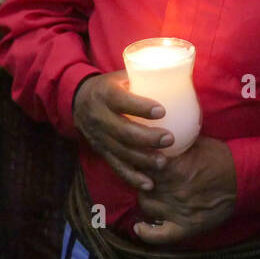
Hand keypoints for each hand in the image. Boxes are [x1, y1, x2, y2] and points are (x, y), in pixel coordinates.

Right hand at [72, 71, 172, 190]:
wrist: (78, 101)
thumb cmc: (111, 86)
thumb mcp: (122, 76)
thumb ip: (144, 77)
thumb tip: (181, 74)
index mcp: (105, 94)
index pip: (121, 100)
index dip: (140, 106)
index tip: (161, 111)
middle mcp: (99, 116)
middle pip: (122, 130)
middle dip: (147, 138)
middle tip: (169, 139)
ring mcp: (99, 137)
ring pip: (120, 151)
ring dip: (142, 159)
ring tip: (163, 162)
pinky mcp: (102, 151)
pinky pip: (116, 167)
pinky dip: (132, 177)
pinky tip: (149, 184)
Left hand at [133, 137, 237, 244]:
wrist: (244, 178)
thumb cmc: (222, 157)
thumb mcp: (197, 142)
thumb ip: (175, 142)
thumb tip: (156, 134)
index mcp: (174, 168)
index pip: (142, 165)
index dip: (136, 160)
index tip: (136, 157)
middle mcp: (172, 190)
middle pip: (140, 184)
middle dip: (138, 177)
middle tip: (141, 173)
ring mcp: (178, 210)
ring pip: (146, 205)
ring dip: (144, 197)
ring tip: (146, 192)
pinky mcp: (187, 227)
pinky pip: (160, 235)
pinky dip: (147, 233)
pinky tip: (139, 228)